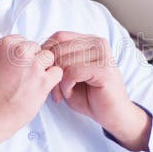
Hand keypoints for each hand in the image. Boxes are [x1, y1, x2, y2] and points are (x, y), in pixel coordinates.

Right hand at [0, 34, 61, 147]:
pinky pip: (57, 72)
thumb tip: (22, 54)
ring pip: (49, 58)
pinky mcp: (43, 81)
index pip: (24, 40)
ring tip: (33, 82)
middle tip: (26, 76)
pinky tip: (41, 88)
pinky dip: (52, 80)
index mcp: (4, 45)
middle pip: (37, 48)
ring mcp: (32, 66)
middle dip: (34, 61)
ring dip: (44, 69)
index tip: (18, 66)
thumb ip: (7, 55)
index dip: (23, 55)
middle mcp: (19, 52)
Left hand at [41, 31, 150, 149]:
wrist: (112, 115)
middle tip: (53, 89)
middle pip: (59, 48)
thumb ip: (58, 60)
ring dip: (58, 81)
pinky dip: (66, 85)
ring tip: (63, 92)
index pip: (59, 36)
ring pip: (64, 60)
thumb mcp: (69, 73)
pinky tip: (69, 93)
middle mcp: (98, 43)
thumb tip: (39, 53)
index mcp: (89, 40)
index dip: (46, 55)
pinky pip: (72, 72)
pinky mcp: (104, 69)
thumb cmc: (89, 96)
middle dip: (50, 70)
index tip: (46, 74)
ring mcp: (103, 54)